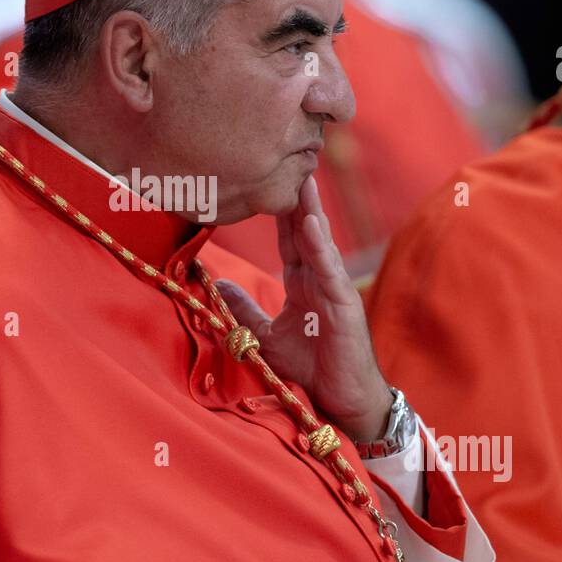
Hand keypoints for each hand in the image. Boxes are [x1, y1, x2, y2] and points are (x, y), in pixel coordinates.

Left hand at [214, 176, 389, 441]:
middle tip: (290, 159)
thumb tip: (217, 286)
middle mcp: (320, 281)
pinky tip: (311, 225)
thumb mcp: (266, 337)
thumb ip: (245, 311)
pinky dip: (320, 248)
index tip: (263, 179)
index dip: (277, 211)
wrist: (342, 403)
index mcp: (303, 284)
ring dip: (310, 212)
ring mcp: (334, 291)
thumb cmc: (310, 371)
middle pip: (305, 232)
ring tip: (303, 179)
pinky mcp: (344, 307)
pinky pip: (330, 273)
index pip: (288, 239)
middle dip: (297, 198)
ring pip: (319, 245)